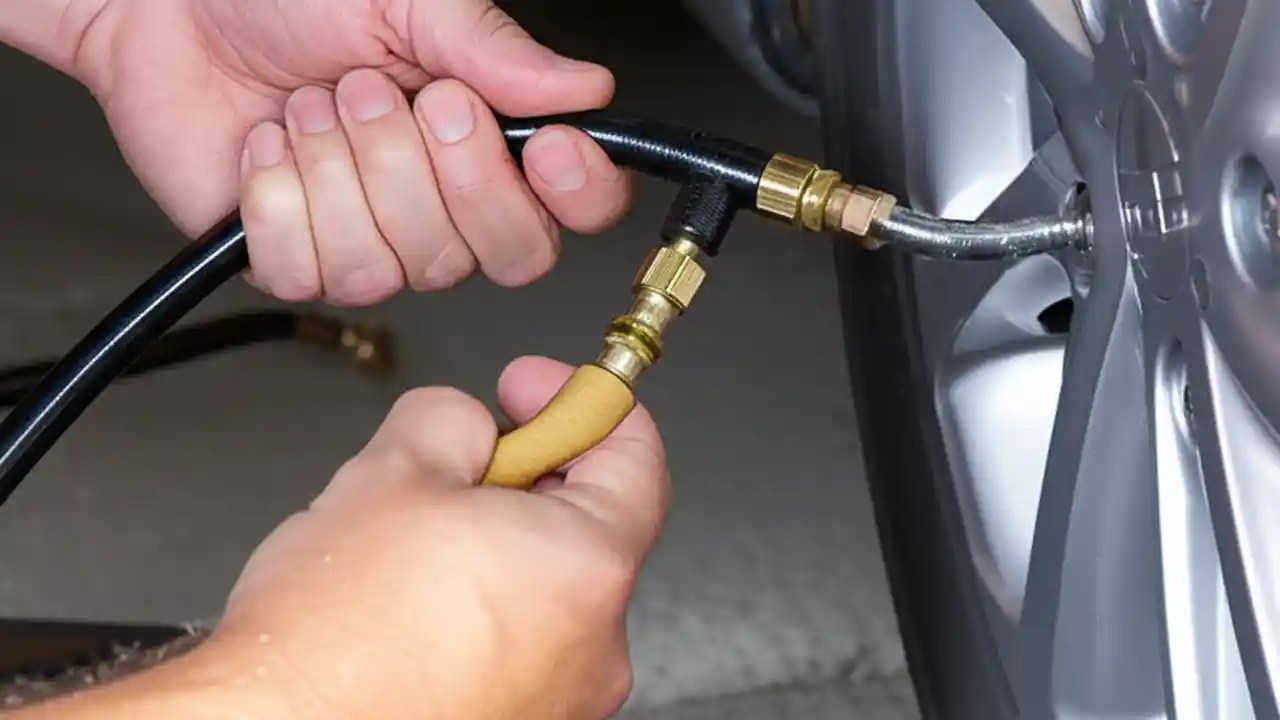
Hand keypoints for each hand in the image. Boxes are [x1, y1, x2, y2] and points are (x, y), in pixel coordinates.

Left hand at [74, 0, 632, 302]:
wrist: (172, 8)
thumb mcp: (407, 2)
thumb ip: (496, 52)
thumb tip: (586, 89)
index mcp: (493, 139)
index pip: (584, 207)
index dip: (579, 194)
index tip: (549, 148)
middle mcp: (446, 204)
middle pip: (504, 254)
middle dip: (430, 171)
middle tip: (379, 92)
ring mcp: (377, 243)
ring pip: (399, 267)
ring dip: (341, 171)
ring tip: (309, 107)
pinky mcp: (301, 263)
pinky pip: (312, 273)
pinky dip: (279, 198)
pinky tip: (270, 149)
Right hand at [207, 356, 666, 718]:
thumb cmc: (334, 645)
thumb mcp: (389, 474)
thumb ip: (451, 420)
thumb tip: (466, 422)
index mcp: (587, 565)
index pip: (636, 455)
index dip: (581, 402)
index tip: (534, 389)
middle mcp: (597, 643)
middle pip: (586, 523)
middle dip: (522, 475)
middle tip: (459, 462)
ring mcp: (563, 698)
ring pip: (544, 587)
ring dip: (493, 546)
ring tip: (413, 546)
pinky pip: (518, 645)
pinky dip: (479, 611)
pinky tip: (412, 608)